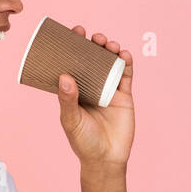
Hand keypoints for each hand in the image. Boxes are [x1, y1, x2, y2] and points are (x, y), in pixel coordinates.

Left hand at [56, 26, 133, 166]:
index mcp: (75, 89)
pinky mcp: (124, 96)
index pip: (74, 62)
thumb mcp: (71, 120)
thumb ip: (67, 100)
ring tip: (108, 44)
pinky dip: (127, 63)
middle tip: (93, 37)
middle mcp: (92, 86)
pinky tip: (125, 54)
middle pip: (93, 59)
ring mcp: (109, 89)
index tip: (75, 32)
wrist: (106, 159)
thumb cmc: (83, 141)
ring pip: (110, 63)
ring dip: (110, 50)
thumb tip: (64, 77)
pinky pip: (126, 76)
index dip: (74, 46)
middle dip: (94, 44)